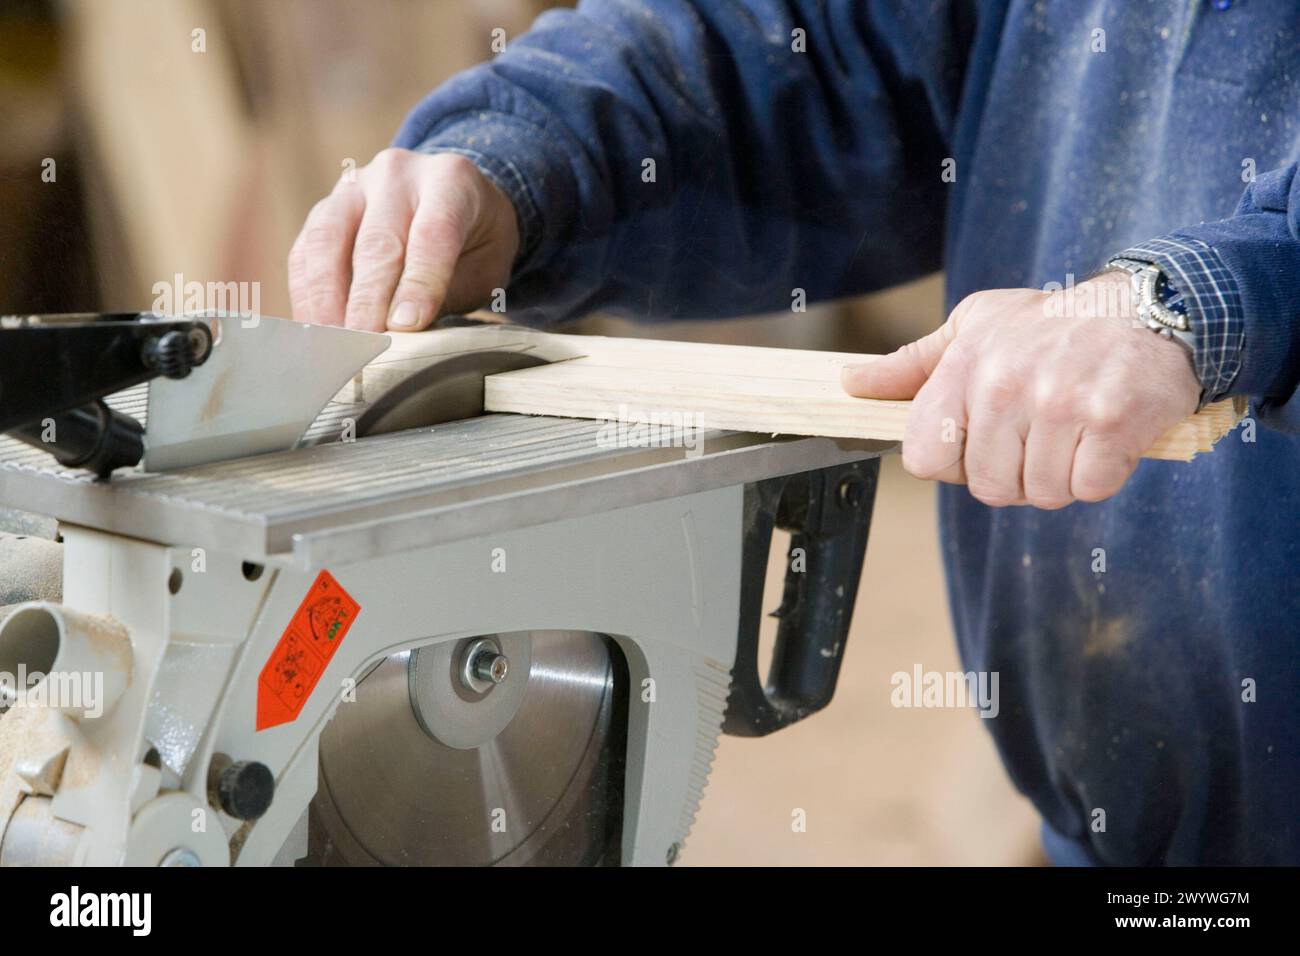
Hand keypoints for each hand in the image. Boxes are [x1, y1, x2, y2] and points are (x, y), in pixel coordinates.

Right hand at [288, 149, 519, 330]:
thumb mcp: (486, 267)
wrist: (451, 199)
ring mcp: (354, 187)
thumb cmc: (474, 241)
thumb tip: (404, 330)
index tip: (406, 325)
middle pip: (377, 241)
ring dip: (327, 299)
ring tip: (335, 343)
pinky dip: (306, 294)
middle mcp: (398, 175)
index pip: (432, 234)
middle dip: (368, 301)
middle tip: (364, 346)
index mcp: (451, 181)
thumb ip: (450, 292)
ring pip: (328, 240)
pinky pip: (305, 251)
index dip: (418, 283)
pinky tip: (315, 328)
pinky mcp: (324, 209)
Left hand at [841, 272, 1199, 507]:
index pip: (924, 457)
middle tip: (1042, 437)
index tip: (983, 443)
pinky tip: (1106, 438)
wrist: (1152, 308)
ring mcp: (1060, 402)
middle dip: (1015, 475)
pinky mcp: (1112, 420)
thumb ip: (913, 364)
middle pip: (987, 486)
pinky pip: (1088, 488)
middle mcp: (1005, 383)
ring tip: (1076, 432)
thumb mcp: (974, 326)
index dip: (954, 463)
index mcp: (966, 364)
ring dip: (1061, 476)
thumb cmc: (1053, 324)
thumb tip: (850, 383)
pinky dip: (1101, 474)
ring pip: (1040, 493)